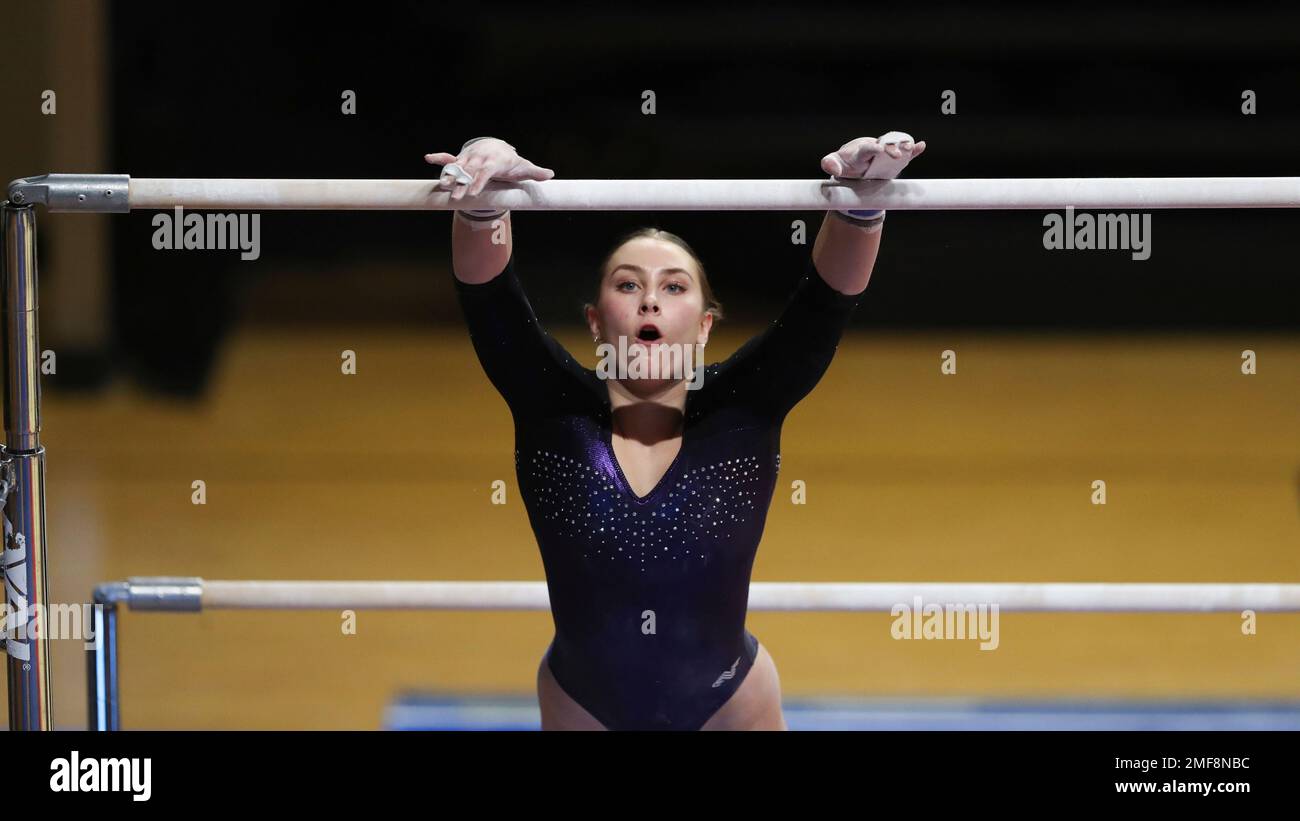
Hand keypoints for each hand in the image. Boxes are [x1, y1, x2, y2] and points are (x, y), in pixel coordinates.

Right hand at [424, 138, 555, 200]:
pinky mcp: (461, 159)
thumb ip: (534, 172)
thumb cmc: (510, 161)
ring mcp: (469, 158)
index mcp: (493, 162)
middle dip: (462, 185)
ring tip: (441, 184)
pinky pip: (449, 157)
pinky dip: (439, 158)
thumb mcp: (523, 167)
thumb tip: (550, 175)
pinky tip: (428, 158)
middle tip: (456, 197)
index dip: (479, 182)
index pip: (485, 173)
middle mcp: (479, 159)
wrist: (498, 147)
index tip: (473, 192)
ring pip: (458, 167)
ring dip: (449, 176)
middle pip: (469, 173)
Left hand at [821, 131, 925, 180]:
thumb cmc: (844, 163)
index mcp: (860, 152)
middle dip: (890, 149)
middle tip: (897, 155)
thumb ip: (830, 164)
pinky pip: (904, 154)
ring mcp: (885, 153)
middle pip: (884, 146)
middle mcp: (874, 149)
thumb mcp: (834, 164)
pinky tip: (921, 146)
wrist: (854, 163)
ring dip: (904, 147)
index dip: (872, 148)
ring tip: (911, 147)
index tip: (879, 149)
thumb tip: (832, 169)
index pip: (866, 149)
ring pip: (896, 147)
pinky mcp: (893, 159)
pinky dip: (913, 150)